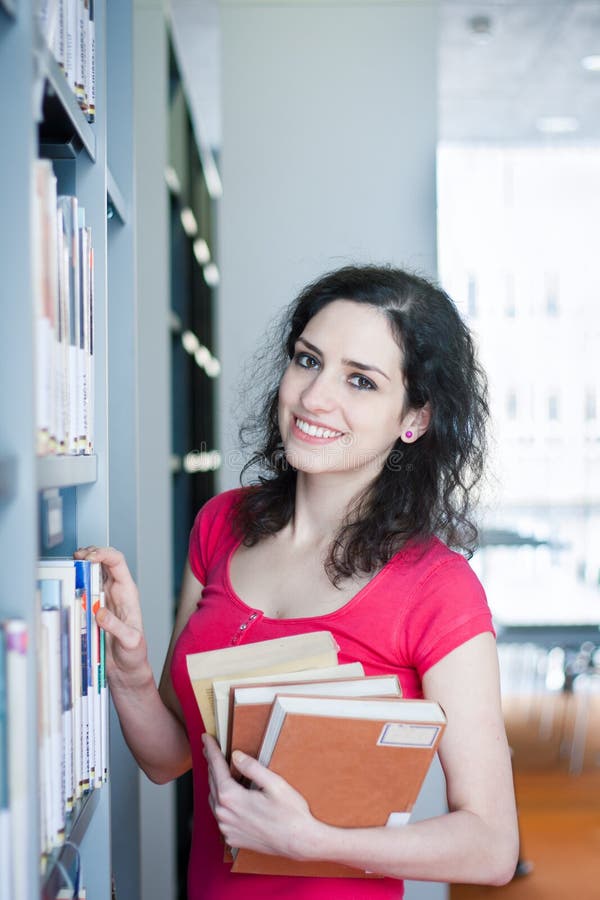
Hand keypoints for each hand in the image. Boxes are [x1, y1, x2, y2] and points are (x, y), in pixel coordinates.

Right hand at [74, 546, 148, 687]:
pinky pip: (84, 587)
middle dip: (90, 552)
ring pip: (93, 570)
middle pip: (104, 560)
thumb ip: (117, 628)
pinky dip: (75, 579)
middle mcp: (116, 590)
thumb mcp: (130, 642)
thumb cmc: (133, 654)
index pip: (118, 563)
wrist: (126, 668)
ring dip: (82, 563)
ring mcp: (103, 597)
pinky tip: (69, 580)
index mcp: (127, 592)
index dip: (104, 554)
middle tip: (77, 557)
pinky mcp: (92, 606)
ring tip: (72, 564)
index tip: (89, 558)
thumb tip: (100, 612)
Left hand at [202, 734, 323, 860]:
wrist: (299, 842)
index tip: (205, 738)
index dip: (211, 750)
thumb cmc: (291, 814)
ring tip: (217, 768)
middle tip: (209, 749)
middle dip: (211, 764)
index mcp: (231, 798)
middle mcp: (224, 814)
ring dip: (214, 782)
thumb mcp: (274, 783)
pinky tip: (227, 795)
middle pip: (212, 782)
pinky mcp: (232, 837)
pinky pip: (220, 815)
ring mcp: (227, 828)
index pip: (216, 767)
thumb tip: (236, 756)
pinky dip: (220, 801)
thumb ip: (252, 767)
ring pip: (213, 799)